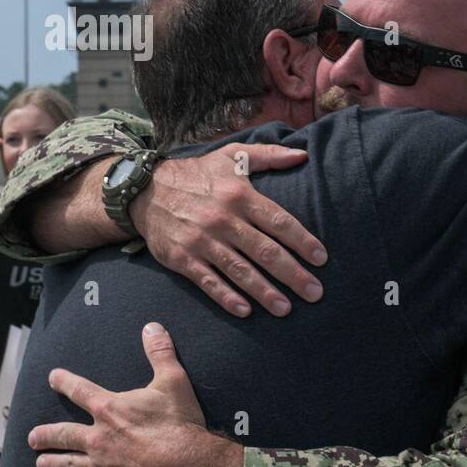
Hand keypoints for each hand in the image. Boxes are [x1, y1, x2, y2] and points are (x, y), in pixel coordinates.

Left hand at [30, 323, 219, 466]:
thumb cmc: (180, 425)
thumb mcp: (174, 382)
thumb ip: (160, 353)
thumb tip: (152, 326)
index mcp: (110, 409)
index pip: (80, 390)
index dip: (64, 382)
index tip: (52, 378)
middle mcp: (98, 438)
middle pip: (62, 433)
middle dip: (44, 434)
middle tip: (32, 437)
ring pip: (67, 465)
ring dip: (51, 463)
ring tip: (40, 462)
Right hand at [129, 143, 328, 317]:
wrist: (144, 189)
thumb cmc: (198, 174)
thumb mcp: (232, 155)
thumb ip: (270, 155)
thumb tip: (303, 155)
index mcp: (240, 196)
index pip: (279, 222)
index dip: (302, 241)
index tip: (321, 259)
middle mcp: (223, 219)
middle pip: (265, 252)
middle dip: (293, 274)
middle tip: (315, 293)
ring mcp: (202, 241)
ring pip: (240, 271)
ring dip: (265, 293)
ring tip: (286, 309)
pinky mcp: (182, 258)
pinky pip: (208, 282)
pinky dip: (227, 298)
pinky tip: (246, 311)